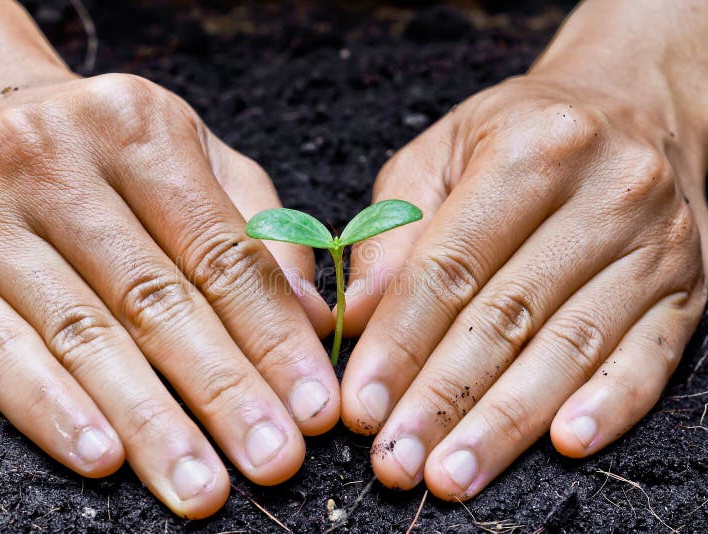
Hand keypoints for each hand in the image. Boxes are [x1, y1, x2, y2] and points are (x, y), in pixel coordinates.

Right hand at [0, 72, 338, 517]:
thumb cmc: (100, 152)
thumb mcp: (187, 158)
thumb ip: (257, 230)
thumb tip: (313, 319)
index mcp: (138, 126)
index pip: (223, 251)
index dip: (275, 338)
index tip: (316, 408)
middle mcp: (53, 159)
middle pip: (156, 298)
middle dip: (225, 391)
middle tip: (276, 461)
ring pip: (82, 335)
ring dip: (150, 421)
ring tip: (201, 485)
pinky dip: (51, 410)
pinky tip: (102, 459)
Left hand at [339, 0, 707, 499]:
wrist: (637, 105)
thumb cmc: (521, 133)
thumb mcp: (443, 152)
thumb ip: (395, 230)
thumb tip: (355, 315)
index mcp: (530, 150)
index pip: (450, 266)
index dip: (400, 343)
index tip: (362, 405)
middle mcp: (604, 194)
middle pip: (508, 316)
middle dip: (444, 398)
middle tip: (397, 460)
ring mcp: (656, 245)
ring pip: (572, 347)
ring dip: (508, 422)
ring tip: (453, 473)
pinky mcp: (689, 288)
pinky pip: (651, 356)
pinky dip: (609, 405)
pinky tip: (563, 444)